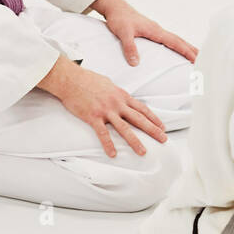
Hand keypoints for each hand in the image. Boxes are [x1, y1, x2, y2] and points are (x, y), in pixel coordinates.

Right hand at [37, 56, 165, 157]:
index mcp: (122, 95)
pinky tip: (113, 154)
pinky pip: (103, 134)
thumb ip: (116, 93)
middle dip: (153, 130)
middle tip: (163, 139)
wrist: (70, 79)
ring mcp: (106, 111)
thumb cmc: (88, 79)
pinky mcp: (93, 117)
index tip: (162, 127)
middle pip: (139, 119)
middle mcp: (117, 104)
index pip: (142, 109)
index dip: (154, 118)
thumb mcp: (108, 83)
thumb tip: (121, 98)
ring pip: (124, 129)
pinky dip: (108, 145)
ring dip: (135, 141)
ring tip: (143, 152)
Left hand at [90, 0, 197, 65]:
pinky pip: (168, 40)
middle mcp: (158, 30)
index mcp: (155, 30)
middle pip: (179, 41)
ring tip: (195, 56)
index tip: (197, 59)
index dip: (186, 51)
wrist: (114, 7)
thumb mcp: (123, 33)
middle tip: (203, 60)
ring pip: (175, 40)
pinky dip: (176, 45)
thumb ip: (129, 48)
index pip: (175, 42)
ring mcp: (155, 30)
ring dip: (185, 48)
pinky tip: (176, 50)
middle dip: (192, 50)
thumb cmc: (119, 18)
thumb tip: (135, 63)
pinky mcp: (151, 31)